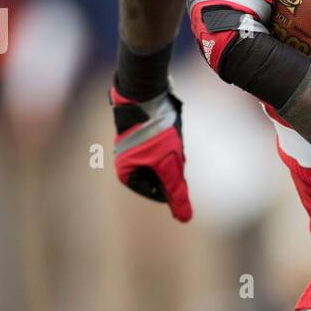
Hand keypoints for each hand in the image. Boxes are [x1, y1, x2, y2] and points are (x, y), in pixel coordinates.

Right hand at [109, 81, 192, 221]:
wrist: (145, 92)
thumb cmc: (154, 131)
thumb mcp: (169, 164)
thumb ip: (177, 192)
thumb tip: (184, 218)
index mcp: (127, 175)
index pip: (158, 193)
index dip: (171, 181)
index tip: (171, 161)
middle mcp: (125, 163)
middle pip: (161, 177)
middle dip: (172, 165)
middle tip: (173, 147)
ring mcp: (132, 148)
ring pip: (162, 161)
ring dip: (171, 152)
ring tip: (171, 137)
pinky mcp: (140, 134)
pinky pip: (160, 146)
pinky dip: (169, 141)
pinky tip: (170, 129)